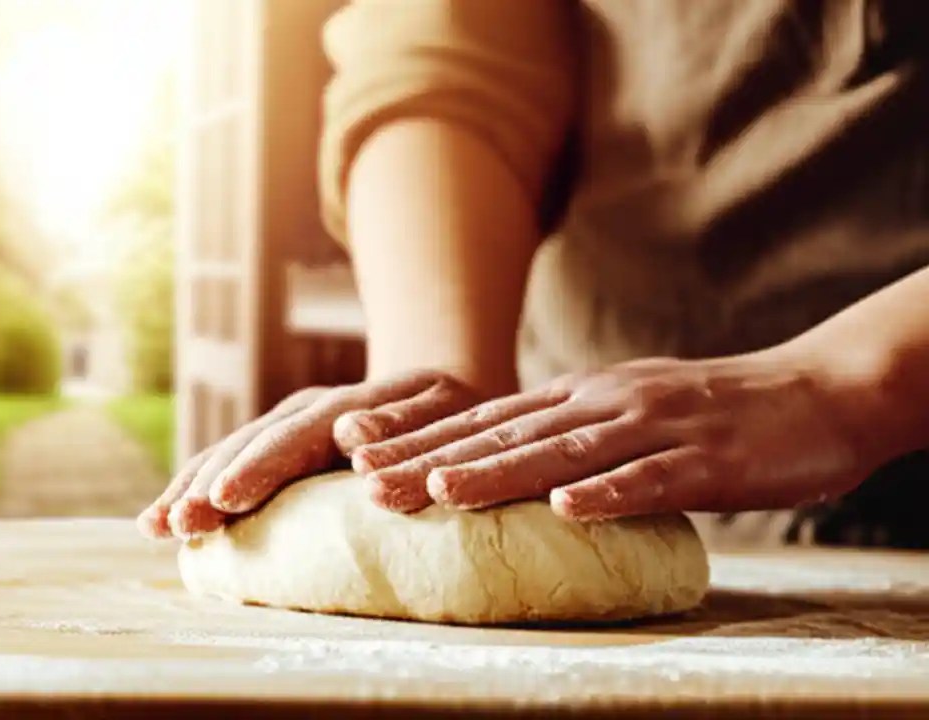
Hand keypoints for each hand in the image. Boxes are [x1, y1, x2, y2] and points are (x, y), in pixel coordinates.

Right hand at [137, 369, 479, 537]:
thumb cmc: (449, 414)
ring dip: (190, 490)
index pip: (296, 436)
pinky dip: (192, 492)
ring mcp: (283, 428)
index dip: (260, 467)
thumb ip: (401, 424)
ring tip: (154, 528)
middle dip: (211, 484)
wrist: (438, 392)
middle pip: (250, 447)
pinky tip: (156, 523)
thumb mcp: (441, 409)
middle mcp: (304, 413)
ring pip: (226, 456)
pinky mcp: (272, 447)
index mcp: (344, 407)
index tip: (228, 497)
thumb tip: (350, 434)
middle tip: (180, 522)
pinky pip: (223, 468)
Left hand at [347, 350, 882, 520]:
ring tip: (437, 489)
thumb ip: (566, 436)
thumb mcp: (624, 413)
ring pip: (563, 452)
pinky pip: (651, 479)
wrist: (816, 391)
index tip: (354, 452)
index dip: (416, 434)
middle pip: (503, 432)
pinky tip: (568, 511)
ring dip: (498, 471)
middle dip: (429, 456)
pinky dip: (609, 494)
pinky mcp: (705, 458)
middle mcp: (603, 403)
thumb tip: (501, 467)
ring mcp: (653, 426)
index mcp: (580, 396)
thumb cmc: (711, 413)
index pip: (484, 415)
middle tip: (363, 480)